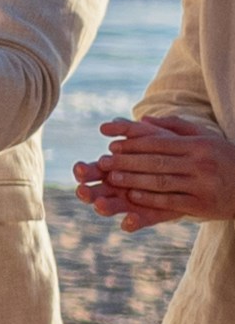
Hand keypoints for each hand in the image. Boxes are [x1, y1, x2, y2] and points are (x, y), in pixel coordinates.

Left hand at [81, 110, 234, 228]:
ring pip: (160, 181)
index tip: (111, 146)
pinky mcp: (201, 204)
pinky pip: (170, 201)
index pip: (159, 143)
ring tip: (111, 179)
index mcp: (198, 145)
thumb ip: (175, 128)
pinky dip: (150, 198)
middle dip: (126, 163)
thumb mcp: (205, 138)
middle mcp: (200, 164)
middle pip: (155, 162)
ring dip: (132, 181)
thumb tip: (143, 119)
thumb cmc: (224, 158)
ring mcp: (201, 184)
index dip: (133, 145)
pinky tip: (132, 196)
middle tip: (102, 163)